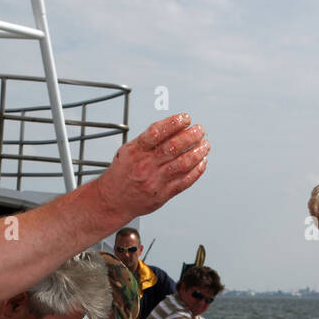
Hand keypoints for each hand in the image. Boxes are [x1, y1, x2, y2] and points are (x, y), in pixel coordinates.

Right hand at [93, 114, 209, 220]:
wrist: (113, 200)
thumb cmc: (122, 173)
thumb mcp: (128, 150)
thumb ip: (149, 140)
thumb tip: (174, 126)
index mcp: (135, 151)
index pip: (157, 132)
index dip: (174, 123)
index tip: (186, 118)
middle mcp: (145, 165)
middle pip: (173, 147)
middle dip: (191, 136)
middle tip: (199, 130)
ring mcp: (155, 181)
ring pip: (182, 164)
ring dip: (198, 152)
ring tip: (205, 145)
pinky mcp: (163, 195)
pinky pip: (184, 182)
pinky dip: (197, 171)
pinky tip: (202, 162)